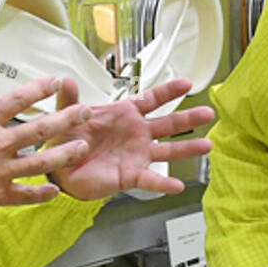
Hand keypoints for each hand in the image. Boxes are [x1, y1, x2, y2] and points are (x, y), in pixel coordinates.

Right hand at [0, 57, 96, 226]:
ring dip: (64, 154)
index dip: (39, 88)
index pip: (17, 99)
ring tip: (83, 147)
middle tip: (85, 112)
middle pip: (40, 129)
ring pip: (41, 163)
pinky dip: (41, 194)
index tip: (55, 82)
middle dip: (67, 119)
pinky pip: (24, 195)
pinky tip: (55, 190)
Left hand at [46, 77, 213, 200]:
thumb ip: (69, 100)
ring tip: (206, 146)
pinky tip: (177, 185)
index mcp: (125, 115)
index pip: (151, 99)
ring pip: (167, 150)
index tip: (186, 84)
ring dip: (187, 148)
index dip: (169, 91)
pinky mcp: (131, 175)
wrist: (60, 171)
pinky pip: (151, 179)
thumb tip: (66, 81)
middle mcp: (136, 134)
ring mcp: (137, 155)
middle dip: (189, 118)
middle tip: (208, 112)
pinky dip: (164, 183)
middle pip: (168, 123)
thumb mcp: (68, 117)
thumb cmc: (68, 141)